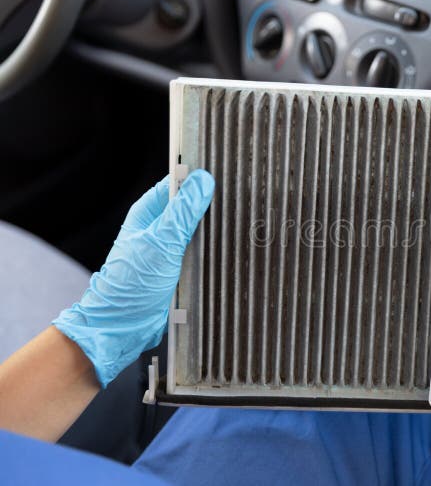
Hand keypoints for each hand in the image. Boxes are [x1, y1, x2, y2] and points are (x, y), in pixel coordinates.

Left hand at [53, 170, 213, 386]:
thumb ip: (183, 212)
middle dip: (211, 207)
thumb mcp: (161, 243)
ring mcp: (169, 248)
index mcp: (148, 212)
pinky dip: (211, 253)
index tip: (225, 177)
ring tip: (231, 231)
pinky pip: (201, 253)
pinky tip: (224, 254)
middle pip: (192, 206)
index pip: (178, 183)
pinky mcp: (179, 268)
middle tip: (233, 207)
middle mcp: (158, 228)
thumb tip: (203, 181)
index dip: (199, 179)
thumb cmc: (131, 285)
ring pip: (199, 231)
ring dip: (213, 233)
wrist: (122, 327)